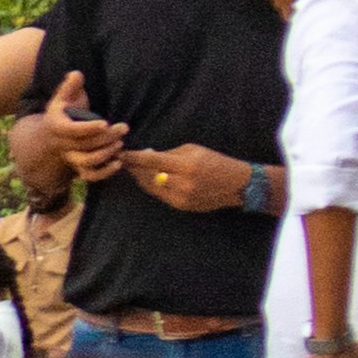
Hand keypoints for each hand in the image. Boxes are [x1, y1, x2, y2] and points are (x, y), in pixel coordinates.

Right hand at [42, 71, 129, 183]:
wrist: (49, 137)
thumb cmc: (61, 113)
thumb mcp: (61, 98)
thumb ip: (69, 86)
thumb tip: (77, 73)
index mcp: (57, 126)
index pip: (73, 130)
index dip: (88, 128)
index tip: (104, 123)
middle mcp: (63, 144)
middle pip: (85, 145)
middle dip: (106, 137)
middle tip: (123, 127)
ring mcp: (70, 157)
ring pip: (87, 161)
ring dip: (106, 153)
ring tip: (121, 143)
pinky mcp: (79, 167)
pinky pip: (90, 176)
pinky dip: (105, 172)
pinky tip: (118, 162)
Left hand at [126, 140, 261, 214]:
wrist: (237, 185)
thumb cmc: (214, 161)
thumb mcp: (192, 150)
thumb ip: (168, 154)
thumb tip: (146, 155)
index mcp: (184, 166)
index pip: (150, 161)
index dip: (132, 157)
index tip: (120, 152)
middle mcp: (181, 184)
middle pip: (147, 177)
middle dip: (134, 168)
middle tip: (123, 161)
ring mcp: (181, 198)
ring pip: (151, 188)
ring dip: (141, 178)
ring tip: (133, 169)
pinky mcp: (182, 206)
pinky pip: (160, 196)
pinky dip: (153, 187)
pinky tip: (148, 179)